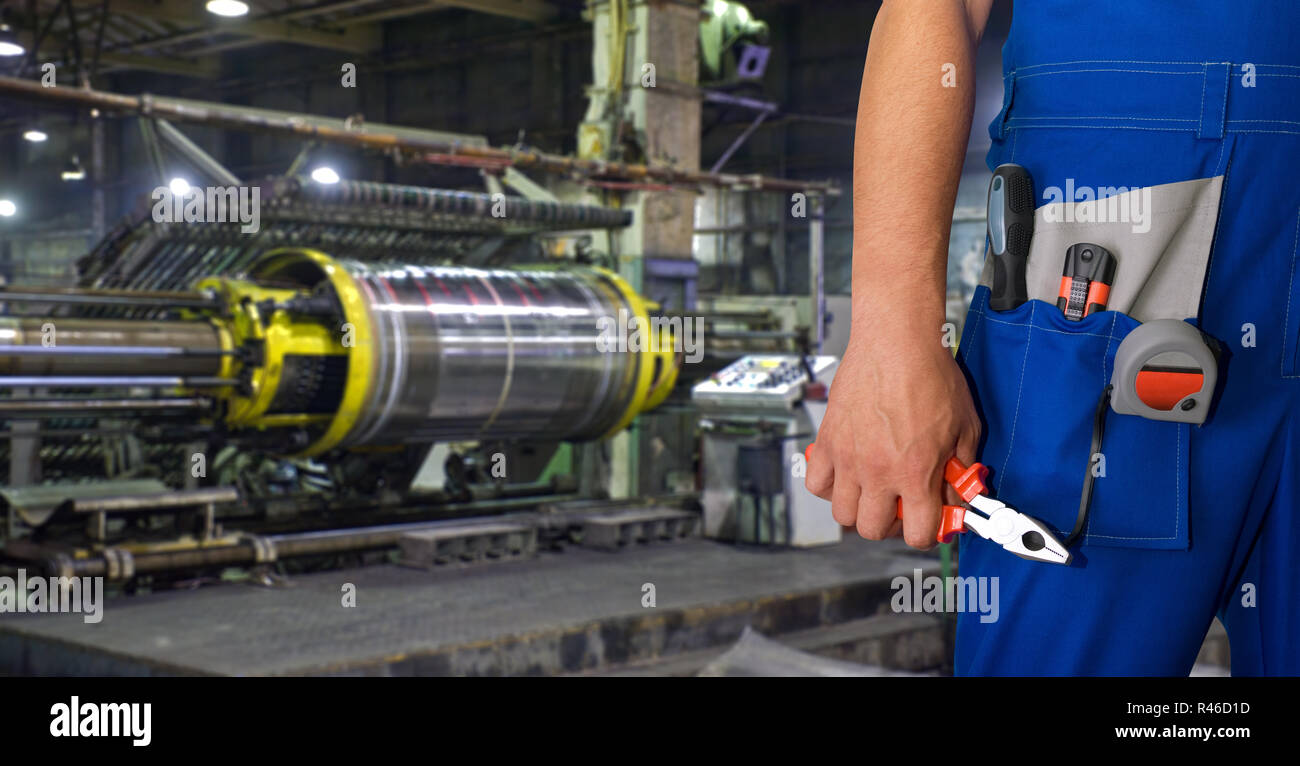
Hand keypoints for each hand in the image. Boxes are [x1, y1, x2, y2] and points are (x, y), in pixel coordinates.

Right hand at [806, 326, 980, 548]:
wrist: (896, 342)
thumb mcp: (965, 426)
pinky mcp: (827, 441)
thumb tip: (957, 493)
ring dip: (860, 508)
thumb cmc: (932, 376)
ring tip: (873, 489)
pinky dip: (828, 485)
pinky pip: (816, 483)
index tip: (929, 520)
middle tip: (900, 504)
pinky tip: (846, 472)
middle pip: (873, 529)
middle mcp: (878, 471)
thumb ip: (962, 467)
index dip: (926, 532)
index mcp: (916, 472)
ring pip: (842, 513)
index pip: (917, 533)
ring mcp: (848, 458)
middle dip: (891, 523)